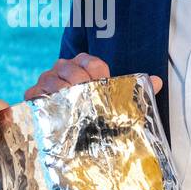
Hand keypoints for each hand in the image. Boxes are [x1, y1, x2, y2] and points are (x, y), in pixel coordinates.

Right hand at [25, 53, 162, 100]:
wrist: (68, 127)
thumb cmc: (92, 108)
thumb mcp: (113, 99)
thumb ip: (134, 89)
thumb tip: (157, 81)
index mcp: (83, 64)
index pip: (92, 62)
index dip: (98, 71)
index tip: (102, 81)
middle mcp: (63, 68)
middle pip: (71, 70)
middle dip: (80, 83)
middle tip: (87, 97)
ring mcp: (47, 81)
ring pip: (53, 81)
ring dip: (62, 92)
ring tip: (71, 105)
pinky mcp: (33, 95)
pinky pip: (34, 94)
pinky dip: (42, 100)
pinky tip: (51, 108)